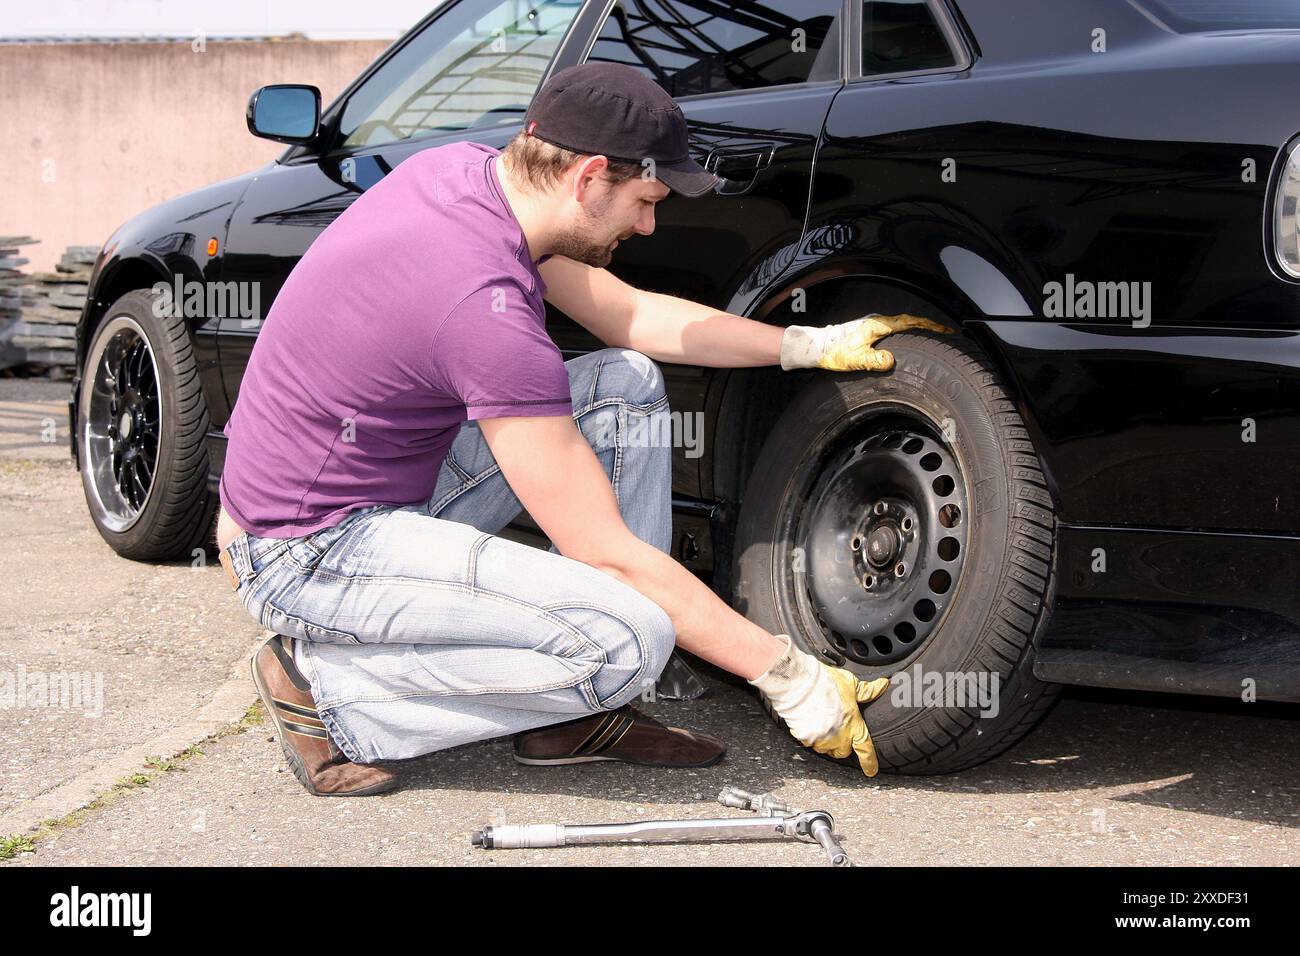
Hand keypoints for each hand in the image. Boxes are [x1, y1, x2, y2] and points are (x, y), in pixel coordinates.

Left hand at [780, 313, 950, 371]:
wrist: (819, 347)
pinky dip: (908, 332)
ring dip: (919, 329)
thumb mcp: (855, 359)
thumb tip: (891, 361)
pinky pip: (895, 329)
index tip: (945, 330)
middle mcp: (878, 322)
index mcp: (878, 325)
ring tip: (935, 337)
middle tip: (947, 334)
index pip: (910, 322)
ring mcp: (875, 325)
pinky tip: (911, 341)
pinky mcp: (870, 331)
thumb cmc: (835, 353)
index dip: (929, 326)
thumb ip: (873, 360)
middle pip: (911, 321)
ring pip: (903, 324)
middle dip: (930, 327)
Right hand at [812, 666, 891, 775]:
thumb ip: (867, 690)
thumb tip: (882, 686)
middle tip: (837, 729)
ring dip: (826, 742)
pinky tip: (809, 722)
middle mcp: (839, 736)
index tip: (871, 770)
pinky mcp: (806, 739)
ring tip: (821, 723)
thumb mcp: (850, 683)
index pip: (865, 749)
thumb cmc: (825, 683)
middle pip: (843, 751)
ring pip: (826, 749)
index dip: (870, 762)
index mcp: (853, 724)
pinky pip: (810, 743)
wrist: (800, 684)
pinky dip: (810, 736)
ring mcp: (821, 739)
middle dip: (842, 745)